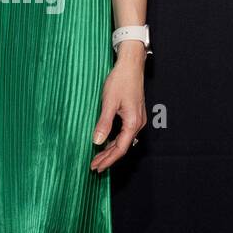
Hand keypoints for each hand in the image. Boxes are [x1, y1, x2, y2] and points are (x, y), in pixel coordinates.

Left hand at [90, 47, 146, 171]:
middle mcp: (138, 124)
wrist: (131, 66)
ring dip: (111, 150)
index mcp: (133, 123)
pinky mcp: (134, 115)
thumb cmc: (121, 81)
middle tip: (95, 166)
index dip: (108, 159)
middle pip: (122, 147)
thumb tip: (97, 141)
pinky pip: (125, 133)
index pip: (120, 148)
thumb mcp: (109, 103)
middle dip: (108, 158)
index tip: (96, 166)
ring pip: (124, 141)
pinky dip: (115, 141)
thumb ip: (104, 123)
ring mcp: (137, 120)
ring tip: (98, 158)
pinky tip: (106, 142)